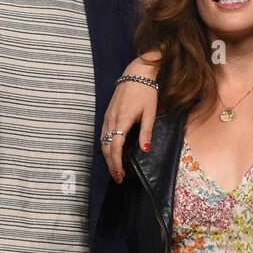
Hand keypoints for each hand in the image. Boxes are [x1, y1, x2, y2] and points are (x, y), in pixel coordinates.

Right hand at [101, 51, 160, 183]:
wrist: (136, 74)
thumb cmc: (146, 92)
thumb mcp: (150, 112)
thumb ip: (146, 132)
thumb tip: (145, 150)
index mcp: (122, 120)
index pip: (115, 147)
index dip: (116, 163)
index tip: (120, 175)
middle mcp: (111, 120)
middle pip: (106, 147)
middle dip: (111, 164)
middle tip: (118, 178)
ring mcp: (107, 117)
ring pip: (103, 141)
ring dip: (107, 157)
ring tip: (115, 169)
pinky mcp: (108, 114)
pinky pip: (103, 134)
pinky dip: (105, 146)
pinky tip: (111, 153)